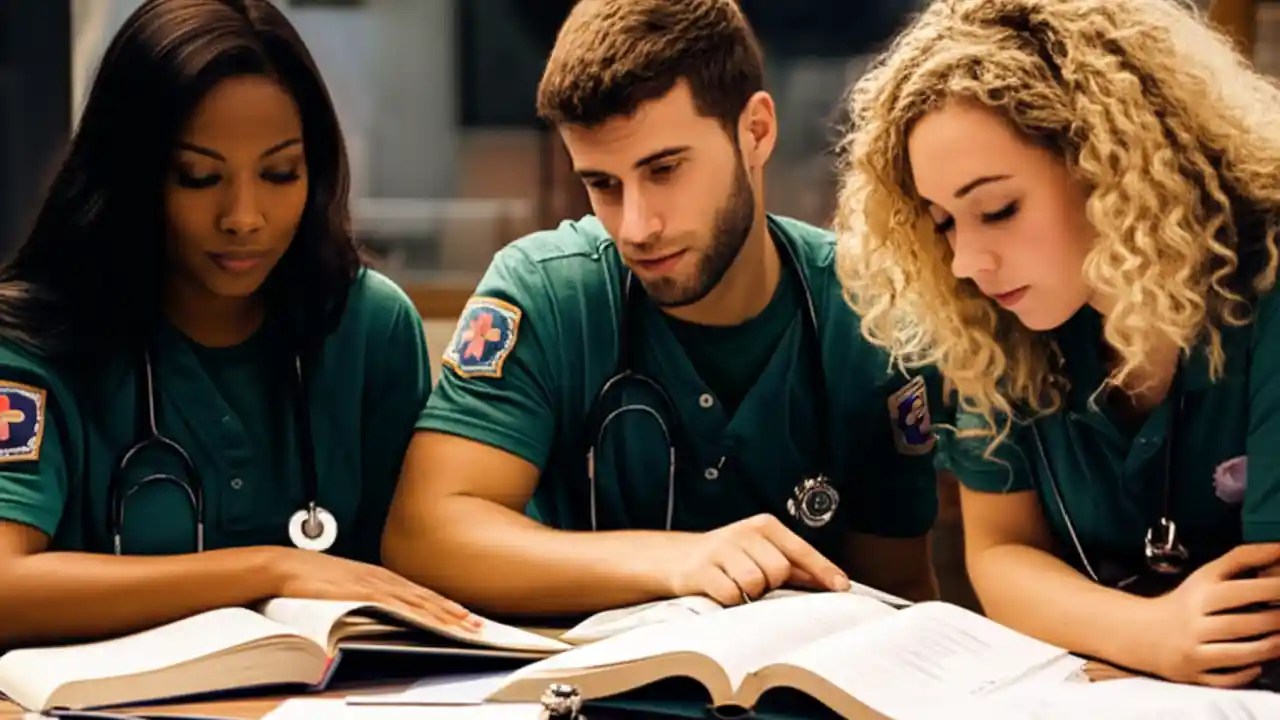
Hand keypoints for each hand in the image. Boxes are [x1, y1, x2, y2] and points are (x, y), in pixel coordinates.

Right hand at [268, 547, 480, 630]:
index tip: (467, 617)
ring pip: (417, 603)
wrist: (284, 566)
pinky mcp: (359, 593)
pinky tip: (430, 622)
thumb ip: (364, 596)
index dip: (446, 606)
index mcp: (379, 577)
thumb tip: (380, 610)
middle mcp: (381, 579)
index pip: (421, 594)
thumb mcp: (344, 586)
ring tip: (466, 627)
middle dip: (455, 614)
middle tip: (480, 626)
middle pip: (426, 599)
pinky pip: (394, 606)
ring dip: (444, 616)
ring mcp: (372, 585)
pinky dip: (416, 615)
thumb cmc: (309, 578)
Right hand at [663, 514, 850, 605]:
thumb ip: (793, 564)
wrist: (677, 557)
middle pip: (779, 570)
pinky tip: (722, 591)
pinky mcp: (702, 569)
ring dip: (749, 594)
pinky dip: (730, 600)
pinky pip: (730, 595)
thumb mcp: (760, 551)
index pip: (801, 550)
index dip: (823, 570)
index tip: (842, 587)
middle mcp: (744, 532)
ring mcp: (721, 549)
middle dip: (771, 584)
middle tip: (756, 583)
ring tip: (738, 587)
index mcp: (764, 526)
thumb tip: (831, 582)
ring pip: (755, 583)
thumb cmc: (728, 557)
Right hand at [1146, 543, 1279, 686]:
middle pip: (1241, 623)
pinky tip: (1258, 664)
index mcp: (1199, 594)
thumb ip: (1242, 560)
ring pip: (1237, 653)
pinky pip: (1224, 679)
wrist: (1141, 633)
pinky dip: (1245, 673)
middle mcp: (1193, 622)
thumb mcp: (1207, 575)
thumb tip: (1278, 548)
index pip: (1240, 590)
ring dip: (1268, 648)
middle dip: (1275, 620)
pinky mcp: (1192, 674)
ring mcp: (1192, 650)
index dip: (1272, 588)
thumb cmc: (1185, 602)